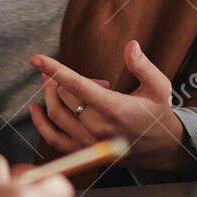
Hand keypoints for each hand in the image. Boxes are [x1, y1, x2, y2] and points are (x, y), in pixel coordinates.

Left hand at [27, 41, 190, 174]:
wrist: (161, 148)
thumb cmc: (157, 113)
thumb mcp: (159, 87)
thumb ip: (143, 66)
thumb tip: (131, 45)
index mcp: (115, 109)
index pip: (76, 86)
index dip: (55, 70)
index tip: (36, 58)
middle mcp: (98, 127)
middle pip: (64, 96)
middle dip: (65, 79)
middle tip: (90, 79)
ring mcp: (88, 142)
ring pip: (56, 113)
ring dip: (51, 93)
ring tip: (58, 82)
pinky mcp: (83, 151)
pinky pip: (53, 138)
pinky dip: (41, 123)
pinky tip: (35, 108)